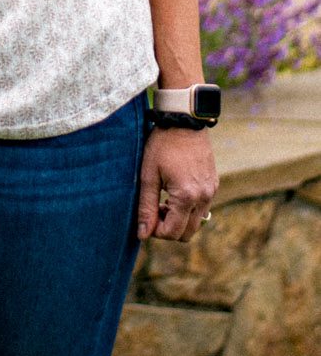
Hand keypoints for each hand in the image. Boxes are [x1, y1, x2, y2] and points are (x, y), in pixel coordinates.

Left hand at [137, 126, 217, 240]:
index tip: (144, 218)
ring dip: (178, 219)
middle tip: (152, 208)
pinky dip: (187, 209)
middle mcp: (204, 198)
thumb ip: (146, 206)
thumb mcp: (148, 174)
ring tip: (161, 199)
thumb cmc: (162, 145)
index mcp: (187, 196)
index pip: (173, 232)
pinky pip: (202, 208)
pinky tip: (172, 192)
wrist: (184, 121)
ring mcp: (211, 192)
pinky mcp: (213, 185)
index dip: (155, 231)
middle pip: (187, 233)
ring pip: (196, 222)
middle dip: (168, 228)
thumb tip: (143, 233)